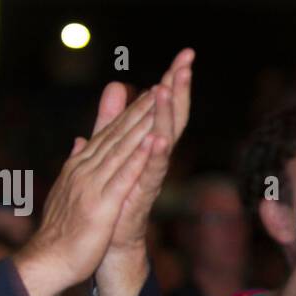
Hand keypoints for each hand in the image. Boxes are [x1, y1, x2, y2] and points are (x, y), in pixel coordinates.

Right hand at [13, 91, 157, 295]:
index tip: (156, 87)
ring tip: (163, 94)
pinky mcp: (102, 205)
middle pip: (120, 131)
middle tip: (169, 77)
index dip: (134, 109)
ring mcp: (94, 185)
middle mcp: (86, 168)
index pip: (112, 132)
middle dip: (146, 104)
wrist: (48, 260)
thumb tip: (80, 138)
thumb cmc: (63, 229)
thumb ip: (80, 161)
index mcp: (82, 165)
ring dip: (144, 120)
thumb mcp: (73, 188)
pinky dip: (139, 158)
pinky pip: (123, 178)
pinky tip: (154, 141)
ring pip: (123, 146)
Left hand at [80, 48, 193, 259]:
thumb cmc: (113, 197)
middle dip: (179, 88)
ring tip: (167, 87)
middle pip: (170, 116)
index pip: (162, 106)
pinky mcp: (141, 196)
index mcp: (146, 144)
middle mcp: (154, 158)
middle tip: (188, 60)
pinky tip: (158, 138)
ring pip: (163, 140)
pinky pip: (151, 174)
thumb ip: (112, 119)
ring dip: (165, 114)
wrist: (108, 241)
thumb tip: (117, 86)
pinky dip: (155, 156)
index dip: (173, 80)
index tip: (185, 54)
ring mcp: (150, 176)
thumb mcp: (110, 146)